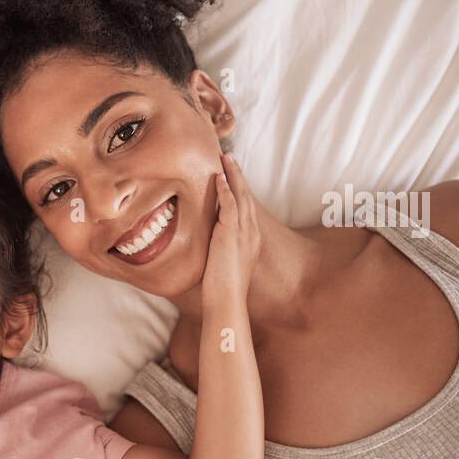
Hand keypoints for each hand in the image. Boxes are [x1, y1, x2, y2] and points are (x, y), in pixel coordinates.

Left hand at [201, 153, 261, 302]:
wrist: (227, 301)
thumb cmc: (222, 289)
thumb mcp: (222, 262)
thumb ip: (218, 247)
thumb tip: (207, 242)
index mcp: (250, 239)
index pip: (245, 207)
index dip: (239, 188)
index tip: (230, 174)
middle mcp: (251, 233)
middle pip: (246, 196)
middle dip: (238, 175)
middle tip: (229, 157)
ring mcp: (244, 233)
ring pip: (241, 196)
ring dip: (233, 176)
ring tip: (225, 158)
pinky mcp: (232, 235)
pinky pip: (231, 207)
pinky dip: (225, 191)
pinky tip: (219, 177)